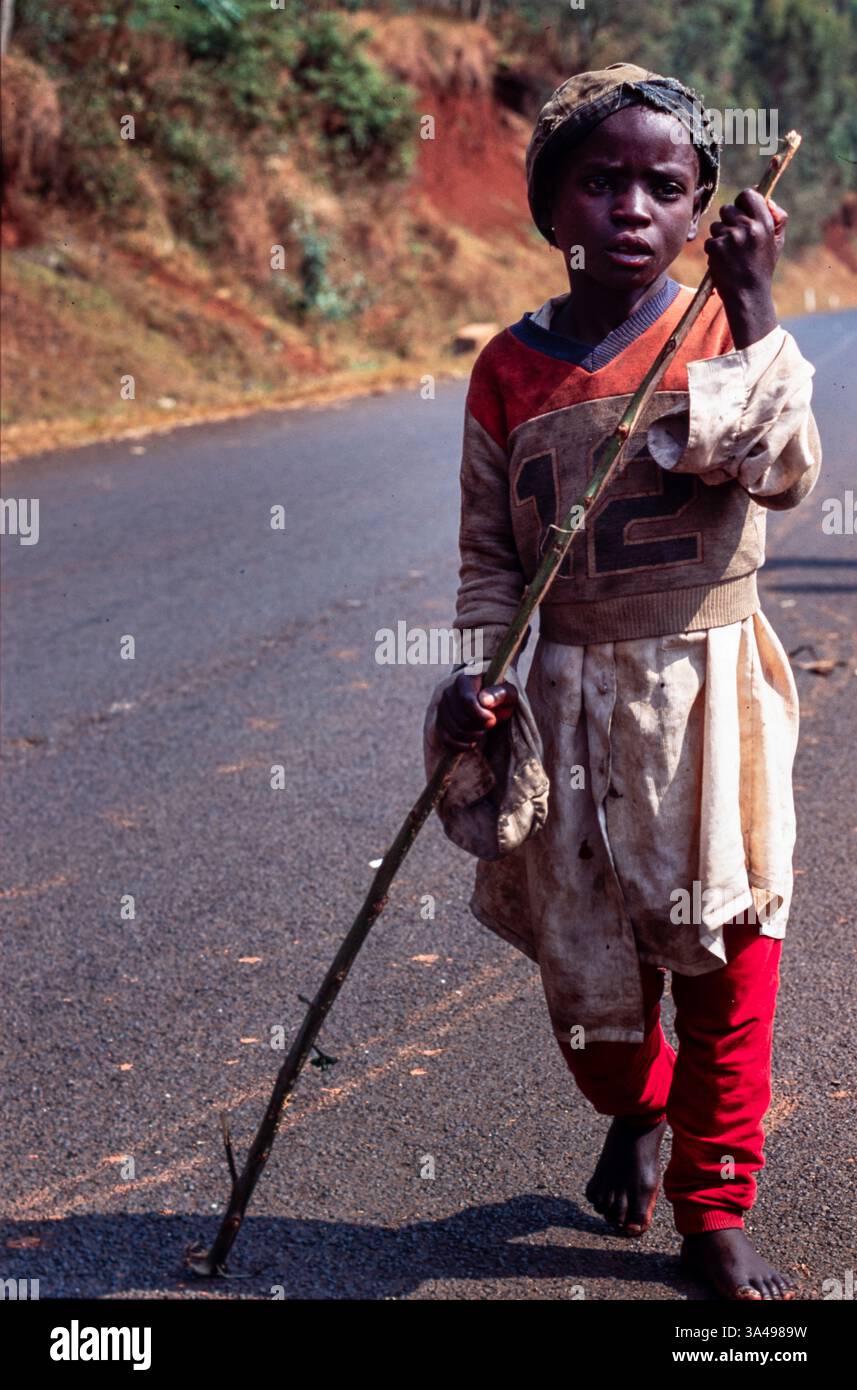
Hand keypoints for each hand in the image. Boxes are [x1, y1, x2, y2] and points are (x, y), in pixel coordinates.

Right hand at [436, 671, 518, 752]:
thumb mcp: (507, 692)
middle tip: (491, 724)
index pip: (466, 700)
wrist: (489, 702)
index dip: (480, 715)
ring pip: (454, 731)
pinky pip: (446, 740)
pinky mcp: (440, 722)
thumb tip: (484, 700)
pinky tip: (472, 743)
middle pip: (461, 719)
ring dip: (472, 737)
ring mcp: (442, 708)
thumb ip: (499, 694)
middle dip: (479, 727)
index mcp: (464, 680)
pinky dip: (460, 745)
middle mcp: (449, 692)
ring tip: (483, 731)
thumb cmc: (499, 696)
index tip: (492, 719)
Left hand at [704, 189, 786, 347]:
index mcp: (764, 223)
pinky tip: (723, 261)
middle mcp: (747, 227)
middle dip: (729, 221)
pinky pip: (709, 240)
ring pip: (716, 225)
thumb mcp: (777, 242)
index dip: (742, 201)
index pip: (748, 194)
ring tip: (731, 253)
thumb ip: (776, 217)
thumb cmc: (762, 267)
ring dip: (720, 236)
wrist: (749, 295)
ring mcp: (730, 237)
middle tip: (735, 238)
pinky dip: (714, 250)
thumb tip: (768, 198)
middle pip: (727, 208)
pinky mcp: (716, 248)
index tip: (742, 209)